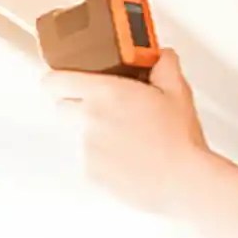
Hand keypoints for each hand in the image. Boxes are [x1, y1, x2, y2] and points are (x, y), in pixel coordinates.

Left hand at [41, 49, 214, 216]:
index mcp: (105, 93)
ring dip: (98, 134)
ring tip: (131, 139)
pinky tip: (132, 158)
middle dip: (78, 104)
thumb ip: (164, 65)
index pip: (54, 80)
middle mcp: (90, 119)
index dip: (57, 78)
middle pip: (62, 107)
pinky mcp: (93, 174)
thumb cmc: (179, 139)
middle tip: (106, 108)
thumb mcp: (178, 92)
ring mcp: (89, 149)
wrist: (183, 181)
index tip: (64, 79)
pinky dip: (106, 159)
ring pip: (81, 136)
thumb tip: (160, 56)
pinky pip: (92, 161)